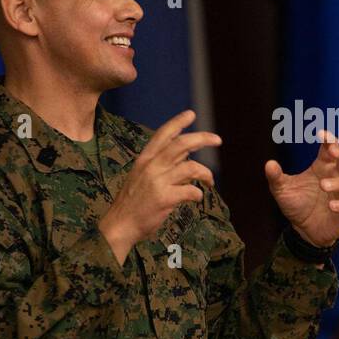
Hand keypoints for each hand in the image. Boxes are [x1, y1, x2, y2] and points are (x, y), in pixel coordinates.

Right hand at [99, 109, 219, 263]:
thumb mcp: (141, 176)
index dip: (178, 122)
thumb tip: (187, 157)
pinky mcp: (165, 198)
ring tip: (210, 181)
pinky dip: (198, 194)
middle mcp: (152, 166)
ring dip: (206, 174)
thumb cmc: (133, 202)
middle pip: (182, 144)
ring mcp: (158, 181)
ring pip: (191, 167)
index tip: (191, 114)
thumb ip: (163, 165)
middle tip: (217, 139)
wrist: (120, 225)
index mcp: (145, 159)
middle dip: (202, 138)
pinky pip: (191, 191)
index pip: (163, 134)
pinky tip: (196, 198)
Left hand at [264, 129, 338, 248]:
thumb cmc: (297, 205)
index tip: (321, 133)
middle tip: (332, 151)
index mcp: (323, 167)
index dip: (329, 139)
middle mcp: (337, 177)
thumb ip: (276, 177)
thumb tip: (269, 164)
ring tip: (323, 185)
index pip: (331, 148)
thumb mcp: (282, 191)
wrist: (304, 231)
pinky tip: (331, 205)